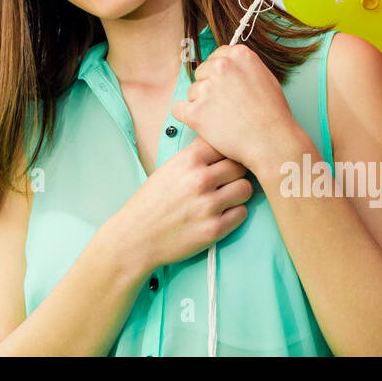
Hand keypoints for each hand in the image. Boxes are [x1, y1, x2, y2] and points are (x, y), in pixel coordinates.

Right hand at [110, 136, 252, 273]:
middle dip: (236, 173)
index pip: (225, 144)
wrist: (136, 237)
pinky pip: (242, 213)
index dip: (228, 151)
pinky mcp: (214, 229)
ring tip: (226, 198)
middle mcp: (200, 179)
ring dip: (239, 193)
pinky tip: (221, 214)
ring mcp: (209, 205)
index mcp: (188, 160)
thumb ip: (196, 156)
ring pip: (246, 188)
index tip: (225, 159)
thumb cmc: (152, 201)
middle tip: (227, 181)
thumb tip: (224, 143)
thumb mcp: (169, 168)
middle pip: (240, 166)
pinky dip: (235, 213)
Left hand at [171, 43, 298, 171]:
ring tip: (224, 119)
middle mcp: (221, 66)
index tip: (227, 88)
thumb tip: (225, 63)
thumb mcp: (265, 78)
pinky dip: (187, 116)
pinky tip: (202, 124)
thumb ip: (242, 67)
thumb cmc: (272, 114)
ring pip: (192, 92)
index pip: (216, 57)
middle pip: (201, 73)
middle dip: (210, 88)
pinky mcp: (196, 111)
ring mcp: (207, 88)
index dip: (220, 75)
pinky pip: (178, 108)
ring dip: (202, 104)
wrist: (272, 142)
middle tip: (227, 107)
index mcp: (238, 55)